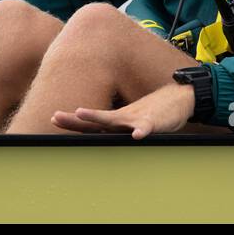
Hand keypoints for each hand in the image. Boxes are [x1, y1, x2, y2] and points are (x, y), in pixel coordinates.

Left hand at [52, 82, 195, 139]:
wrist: (179, 98)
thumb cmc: (154, 112)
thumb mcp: (132, 120)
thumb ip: (118, 128)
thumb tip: (103, 136)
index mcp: (117, 120)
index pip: (91, 123)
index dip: (73, 121)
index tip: (53, 118)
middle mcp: (123, 117)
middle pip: (95, 120)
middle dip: (75, 119)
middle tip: (55, 116)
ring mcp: (137, 118)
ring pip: (116, 119)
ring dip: (98, 117)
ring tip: (82, 113)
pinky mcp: (154, 121)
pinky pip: (147, 127)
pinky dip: (142, 131)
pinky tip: (137, 136)